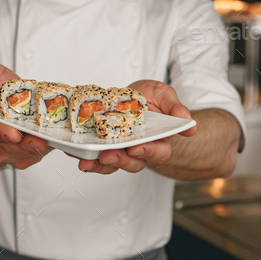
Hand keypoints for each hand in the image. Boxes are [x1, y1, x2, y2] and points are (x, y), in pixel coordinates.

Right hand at [0, 56, 51, 169]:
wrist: (3, 107)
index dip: (1, 132)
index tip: (13, 133)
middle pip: (7, 146)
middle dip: (23, 144)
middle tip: (40, 140)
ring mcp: (2, 150)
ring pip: (19, 154)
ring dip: (34, 149)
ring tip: (48, 141)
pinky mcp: (16, 157)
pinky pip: (28, 159)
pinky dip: (38, 153)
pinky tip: (46, 144)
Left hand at [76, 80, 196, 174]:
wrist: (130, 96)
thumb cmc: (150, 98)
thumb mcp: (164, 95)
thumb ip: (175, 107)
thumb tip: (189, 124)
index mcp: (157, 139)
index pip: (157, 151)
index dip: (148, 151)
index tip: (137, 147)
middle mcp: (137, 148)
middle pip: (132, 163)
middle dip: (119, 160)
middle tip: (108, 155)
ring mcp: (118, 149)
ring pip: (110, 164)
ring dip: (98, 164)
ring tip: (86, 161)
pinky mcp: (101, 145)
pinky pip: (93, 155)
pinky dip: (82, 155)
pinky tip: (71, 150)